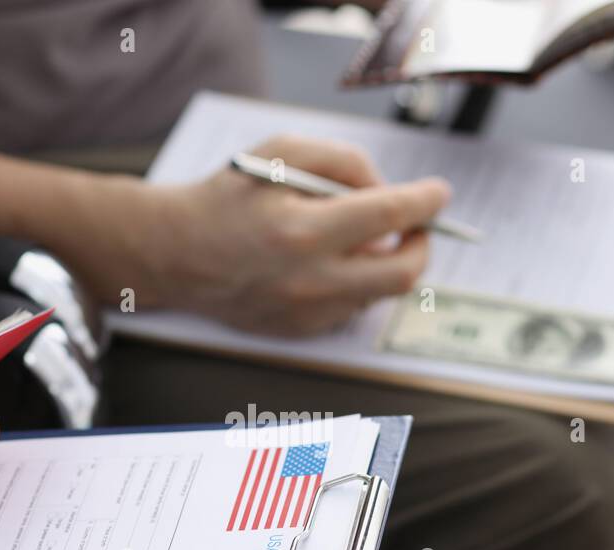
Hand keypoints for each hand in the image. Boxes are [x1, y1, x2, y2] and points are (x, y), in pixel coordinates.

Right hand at [36, 136, 451, 336]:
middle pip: (402, 273)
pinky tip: (328, 264)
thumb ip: (343, 162)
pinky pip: (351, 309)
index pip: (390, 215)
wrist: (174, 253)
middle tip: (417, 225)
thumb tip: (389, 191)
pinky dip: (354, 283)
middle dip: (422, 245)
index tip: (438, 194)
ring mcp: (306, 313)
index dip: (426, 201)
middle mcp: (309, 280)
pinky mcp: (300, 332)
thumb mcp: (280, 152)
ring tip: (358, 239)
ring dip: (382, 263)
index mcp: (303, 230)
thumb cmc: (227, 196)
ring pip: (378, 293)